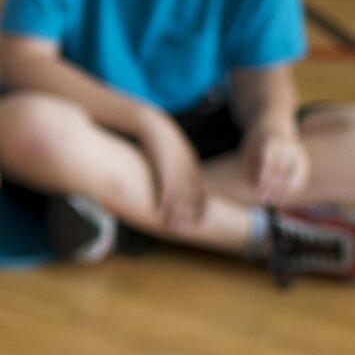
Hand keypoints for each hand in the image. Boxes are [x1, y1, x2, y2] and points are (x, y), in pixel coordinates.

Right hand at [137, 116, 209, 232]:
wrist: (152, 123)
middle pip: (192, 194)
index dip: (202, 207)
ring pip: (180, 194)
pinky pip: (165, 185)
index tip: (203, 222)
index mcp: (190, 165)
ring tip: (176, 229)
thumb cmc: (159, 139)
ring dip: (178, 213)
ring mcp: (176, 166)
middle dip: (193, 214)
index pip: (200, 190)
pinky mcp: (163, 164)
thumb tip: (173, 181)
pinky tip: (162, 212)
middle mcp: (187, 168)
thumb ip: (175, 168)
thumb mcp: (172, 154)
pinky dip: (165, 200)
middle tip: (192, 231)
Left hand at [244, 123, 308, 207]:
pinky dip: (295, 186)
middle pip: (283, 170)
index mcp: (270, 142)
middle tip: (266, 201)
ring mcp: (298, 151)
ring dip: (285, 190)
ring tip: (274, 201)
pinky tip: (285, 196)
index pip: (269, 164)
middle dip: (274, 188)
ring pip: (295, 174)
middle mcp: (287, 146)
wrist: (272, 123)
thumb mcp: (247, 154)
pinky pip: (303, 174)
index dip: (264, 180)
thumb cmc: (254, 143)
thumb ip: (250, 172)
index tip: (259, 193)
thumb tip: (258, 192)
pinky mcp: (303, 156)